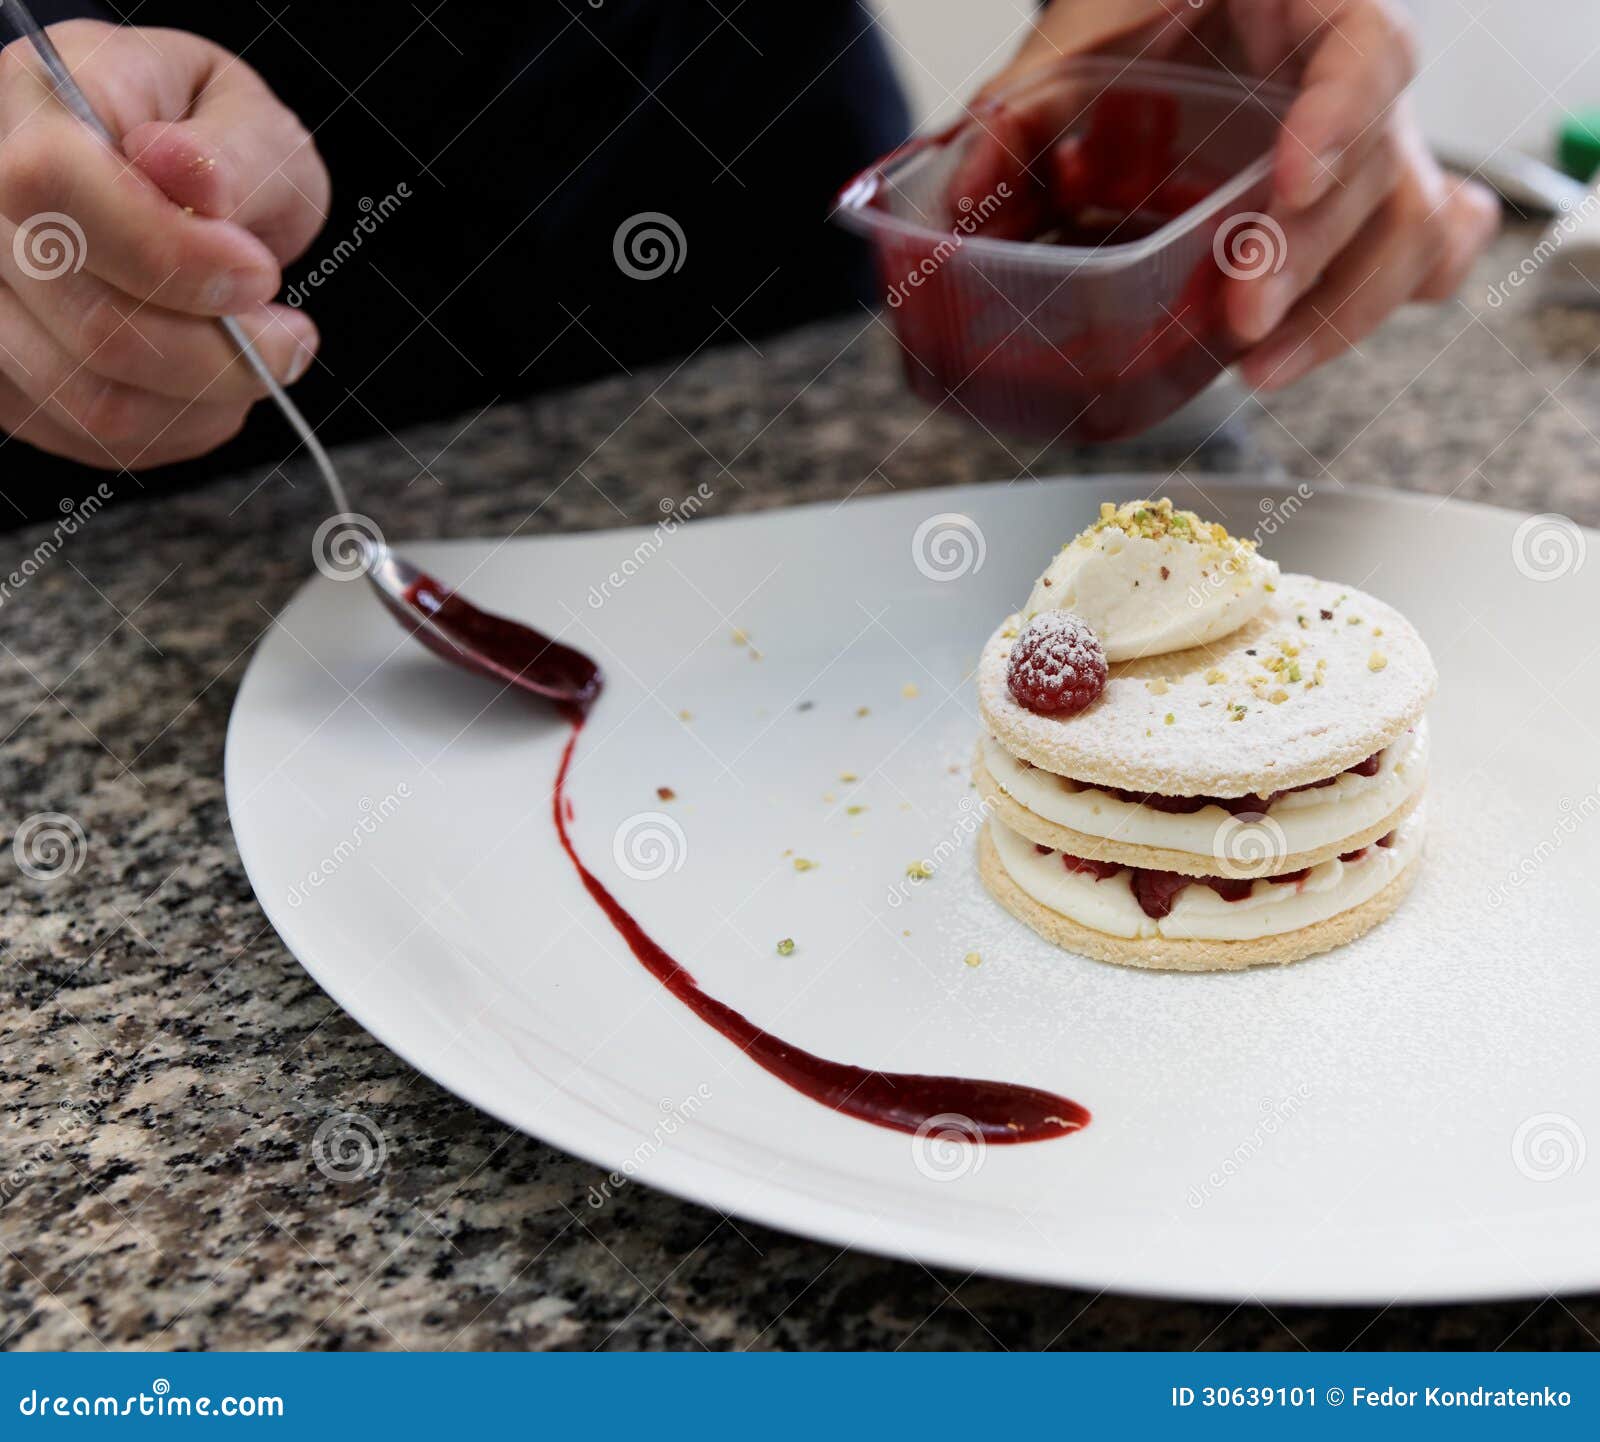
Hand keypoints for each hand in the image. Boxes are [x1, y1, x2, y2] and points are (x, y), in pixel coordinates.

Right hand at [0, 20, 327, 468]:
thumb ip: (230, 149)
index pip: (53, 186)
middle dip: (222, 350)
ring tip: (260, 353)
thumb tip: (190, 174)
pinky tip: (215, 378)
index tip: (259, 275)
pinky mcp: (12, 379)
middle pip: (93, 323)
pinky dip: (187, 424)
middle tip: (287, 332)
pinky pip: (102, 439)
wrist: (172, 178)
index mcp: (31, 106)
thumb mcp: (245, 118)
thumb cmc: (206, 140)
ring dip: (211, 397)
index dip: (169, 254)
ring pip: (100, 402)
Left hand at [975, 0, 1499, 389]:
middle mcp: (1349, 80)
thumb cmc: (1133, 22)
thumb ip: (1022, 111)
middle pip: (1383, 165)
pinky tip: (1314, 339)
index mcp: (1302, 3)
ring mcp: (1367, 144)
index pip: (1366, 47)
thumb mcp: (1075, 41)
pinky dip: (1378, 299)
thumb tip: (966, 195)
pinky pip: (1418, 252)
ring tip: (1260, 368)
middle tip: (1245, 318)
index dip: (1342, 116)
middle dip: (1312, 256)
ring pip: (1407, 228)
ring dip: (1340, 312)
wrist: (1157, 21)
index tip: (1290, 181)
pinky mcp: (1357, 203)